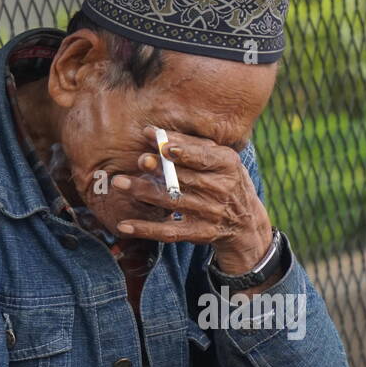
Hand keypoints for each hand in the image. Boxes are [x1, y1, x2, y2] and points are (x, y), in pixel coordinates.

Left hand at [110, 127, 273, 274]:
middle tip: (139, 160)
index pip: (204, 157)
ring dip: (145, 192)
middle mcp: (221, 189)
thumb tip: (153, 133)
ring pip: (172, 201)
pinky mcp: (199, 233)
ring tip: (120, 183)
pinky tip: (124, 225)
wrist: (245, 223)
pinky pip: (168, 232)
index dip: (184, 152)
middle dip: (160, 169)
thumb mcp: (221, 159)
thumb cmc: (226, 180)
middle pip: (184, 178)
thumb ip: (191, 144)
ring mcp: (210, 213)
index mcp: (227, 165)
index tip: (165, 147)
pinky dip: (146, 229)